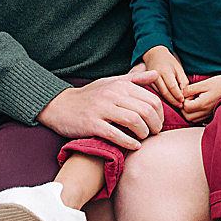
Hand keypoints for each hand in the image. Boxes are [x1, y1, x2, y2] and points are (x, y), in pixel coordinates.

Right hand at [37, 69, 165, 149]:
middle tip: (154, 133)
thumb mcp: (112, 83)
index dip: (160, 114)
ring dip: (143, 133)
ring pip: (133, 121)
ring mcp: (101, 109)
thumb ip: (135, 79)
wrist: (60, 106)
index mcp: (120, 85)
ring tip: (143, 138)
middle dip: (154, 125)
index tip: (158, 123)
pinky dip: (128, 142)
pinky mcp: (91, 124)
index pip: (151, 99)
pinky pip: (115, 134)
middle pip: (145, 110)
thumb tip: (155, 74)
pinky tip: (134, 146)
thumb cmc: (90, 96)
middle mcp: (112, 94)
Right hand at [137, 45, 188, 107]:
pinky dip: (163, 97)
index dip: (178, 95)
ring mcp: (150, 80)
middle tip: (180, 105)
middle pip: (165, 92)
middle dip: (174, 101)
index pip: (172, 87)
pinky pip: (156, 93)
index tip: (183, 100)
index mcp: (165, 71)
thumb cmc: (169, 62)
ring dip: (168, 100)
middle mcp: (156, 75)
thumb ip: (183, 81)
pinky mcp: (147, 83)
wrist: (154, 54)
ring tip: (176, 104)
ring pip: (160, 94)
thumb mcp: (179, 69)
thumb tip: (184, 95)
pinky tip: (169, 100)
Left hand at [180, 71, 220, 122]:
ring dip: (189, 111)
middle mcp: (205, 112)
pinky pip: (199, 118)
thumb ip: (190, 89)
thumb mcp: (203, 83)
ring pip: (192, 119)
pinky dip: (195, 113)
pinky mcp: (210, 113)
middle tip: (189, 98)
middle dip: (184, 108)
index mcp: (202, 104)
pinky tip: (198, 104)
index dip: (184, 100)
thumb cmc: (219, 83)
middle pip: (187, 116)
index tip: (189, 93)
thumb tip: (182, 93)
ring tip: (194, 100)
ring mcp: (208, 114)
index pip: (186, 107)